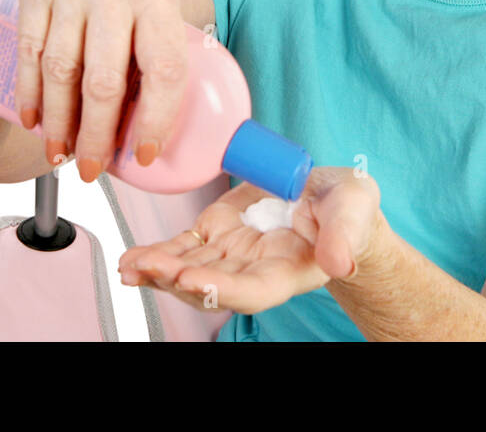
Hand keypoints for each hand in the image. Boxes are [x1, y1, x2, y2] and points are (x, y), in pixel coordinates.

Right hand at [0, 0, 187, 180]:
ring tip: (58, 155)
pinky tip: (29, 117)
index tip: (145, 151)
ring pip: (62, 71)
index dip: (155, 117)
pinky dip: (27, 89)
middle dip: (96, 137)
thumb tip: (164, 79)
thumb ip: (159, 15)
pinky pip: (29, 45)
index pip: (163, 66)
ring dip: (57, 123)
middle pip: (104, 81)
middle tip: (92, 170)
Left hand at [118, 167, 383, 314]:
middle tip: (151, 266)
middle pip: (212, 286)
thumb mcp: (354, 209)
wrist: (329, 195)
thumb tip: (340, 264)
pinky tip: (131, 259)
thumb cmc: (347, 206)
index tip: (194, 280)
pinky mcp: (216, 234)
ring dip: (159, 270)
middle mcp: (255, 270)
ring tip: (132, 265)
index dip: (222, 290)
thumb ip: (344, 235)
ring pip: (190, 269)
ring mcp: (232, 254)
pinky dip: (155, 254)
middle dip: (178, 278)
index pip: (253, 290)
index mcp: (289, 269)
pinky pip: (182, 249)